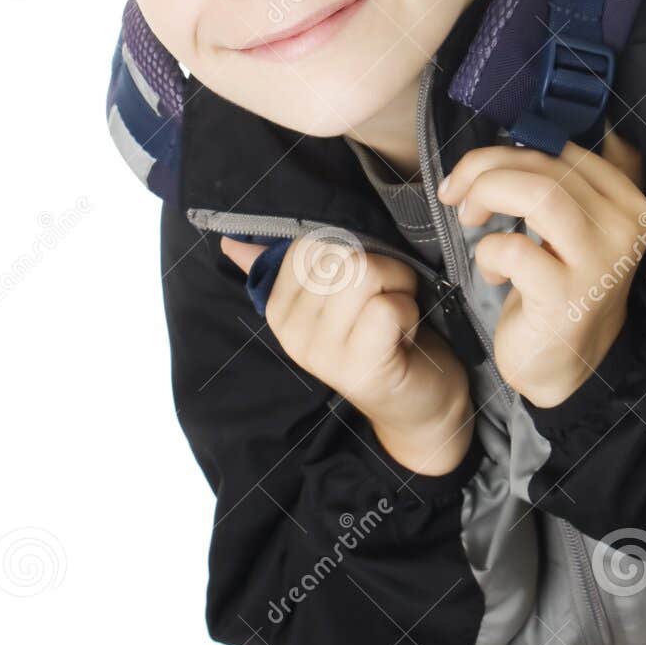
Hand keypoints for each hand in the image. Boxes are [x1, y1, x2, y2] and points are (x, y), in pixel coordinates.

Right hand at [219, 235, 472, 473]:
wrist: (415, 402)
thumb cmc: (377, 337)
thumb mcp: (333, 296)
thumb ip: (287, 266)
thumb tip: (230, 242)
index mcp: (278, 308)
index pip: (312, 243)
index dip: (352, 251)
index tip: (361, 289)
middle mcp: (291, 331)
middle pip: (342, 255)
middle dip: (382, 268)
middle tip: (383, 304)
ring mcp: (321, 352)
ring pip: (366, 274)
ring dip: (399, 288)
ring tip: (393, 318)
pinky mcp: (358, 366)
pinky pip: (387, 306)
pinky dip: (408, 312)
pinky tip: (402, 338)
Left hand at [436, 122, 645, 406]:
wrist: (567, 365)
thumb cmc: (558, 287)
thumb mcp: (568, 227)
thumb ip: (553, 181)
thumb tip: (512, 135)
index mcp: (626, 199)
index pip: (563, 149)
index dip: (507, 149)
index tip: (473, 170)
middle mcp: (624, 226)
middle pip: (547, 166)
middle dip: (486, 168)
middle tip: (456, 193)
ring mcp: (600, 262)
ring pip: (539, 194)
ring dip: (487, 195)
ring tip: (468, 217)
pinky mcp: (569, 296)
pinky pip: (514, 249)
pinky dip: (487, 253)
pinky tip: (490, 272)